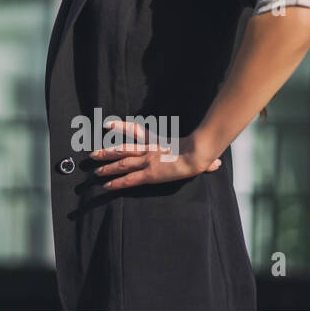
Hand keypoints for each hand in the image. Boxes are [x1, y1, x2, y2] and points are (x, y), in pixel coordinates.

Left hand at [88, 119, 221, 190]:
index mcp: (158, 142)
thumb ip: (206, 161)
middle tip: (92, 155)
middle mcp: (148, 150)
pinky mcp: (150, 174)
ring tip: (94, 170)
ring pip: (122, 163)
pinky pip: (129, 179)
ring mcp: (148, 161)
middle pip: (123, 149)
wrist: (198, 153)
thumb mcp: (201, 153)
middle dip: (107, 152)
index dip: (121, 127)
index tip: (108, 124)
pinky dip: (117, 182)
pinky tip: (107, 185)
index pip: (136, 131)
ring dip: (107, 166)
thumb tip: (217, 164)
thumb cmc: (201, 152)